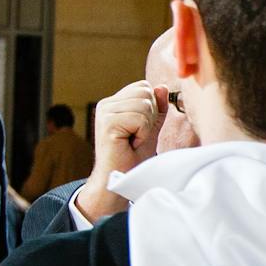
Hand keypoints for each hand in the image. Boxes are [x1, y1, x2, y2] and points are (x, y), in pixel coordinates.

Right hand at [73, 79, 167, 223]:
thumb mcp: (150, 129)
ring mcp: (105, 112)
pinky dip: (142, 133)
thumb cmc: (133, 157)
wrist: (120, 178)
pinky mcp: (108, 122)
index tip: (141, 129)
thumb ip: (156, 109)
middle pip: (146, 92)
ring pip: (144, 104)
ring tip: (133, 140)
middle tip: (137, 136)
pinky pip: (140, 118)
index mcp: (114, 102)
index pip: (144, 87)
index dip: (152, 108)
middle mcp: (106, 104)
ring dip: (146, 126)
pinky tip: (131, 143)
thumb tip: (161, 87)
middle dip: (150, 117)